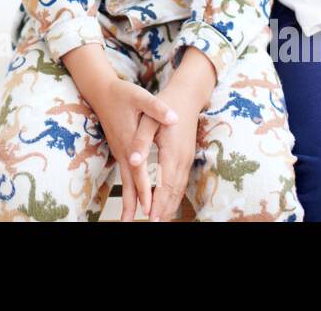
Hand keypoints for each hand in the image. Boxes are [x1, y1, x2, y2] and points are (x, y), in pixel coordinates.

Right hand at [86, 74, 179, 220]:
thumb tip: (173, 117)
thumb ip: (156, 108)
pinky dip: (130, 190)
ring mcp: (121, 152)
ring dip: (129, 200)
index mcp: (130, 140)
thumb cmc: (122, 94)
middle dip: (133, 203)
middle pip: (129, 182)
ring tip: (129, 220)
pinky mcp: (121, 151)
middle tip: (134, 222)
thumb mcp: (140, 96)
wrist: (101, 91)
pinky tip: (133, 200)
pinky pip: (126, 175)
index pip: (139, 170)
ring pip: (126, 181)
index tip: (149, 207)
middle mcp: (123, 150)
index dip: (144, 188)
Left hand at [130, 46, 214, 220]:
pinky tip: (168, 202)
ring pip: (179, 188)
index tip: (150, 216)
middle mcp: (182, 159)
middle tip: (154, 224)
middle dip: (165, 209)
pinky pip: (181, 181)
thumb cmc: (165, 104)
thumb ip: (140, 140)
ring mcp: (187, 159)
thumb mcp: (148, 119)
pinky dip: (175, 195)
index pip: (165, 184)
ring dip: (170, 205)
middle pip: (174, 191)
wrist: (186, 95)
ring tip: (160, 219)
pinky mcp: (186, 157)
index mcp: (172, 152)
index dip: (158, 202)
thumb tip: (132, 159)